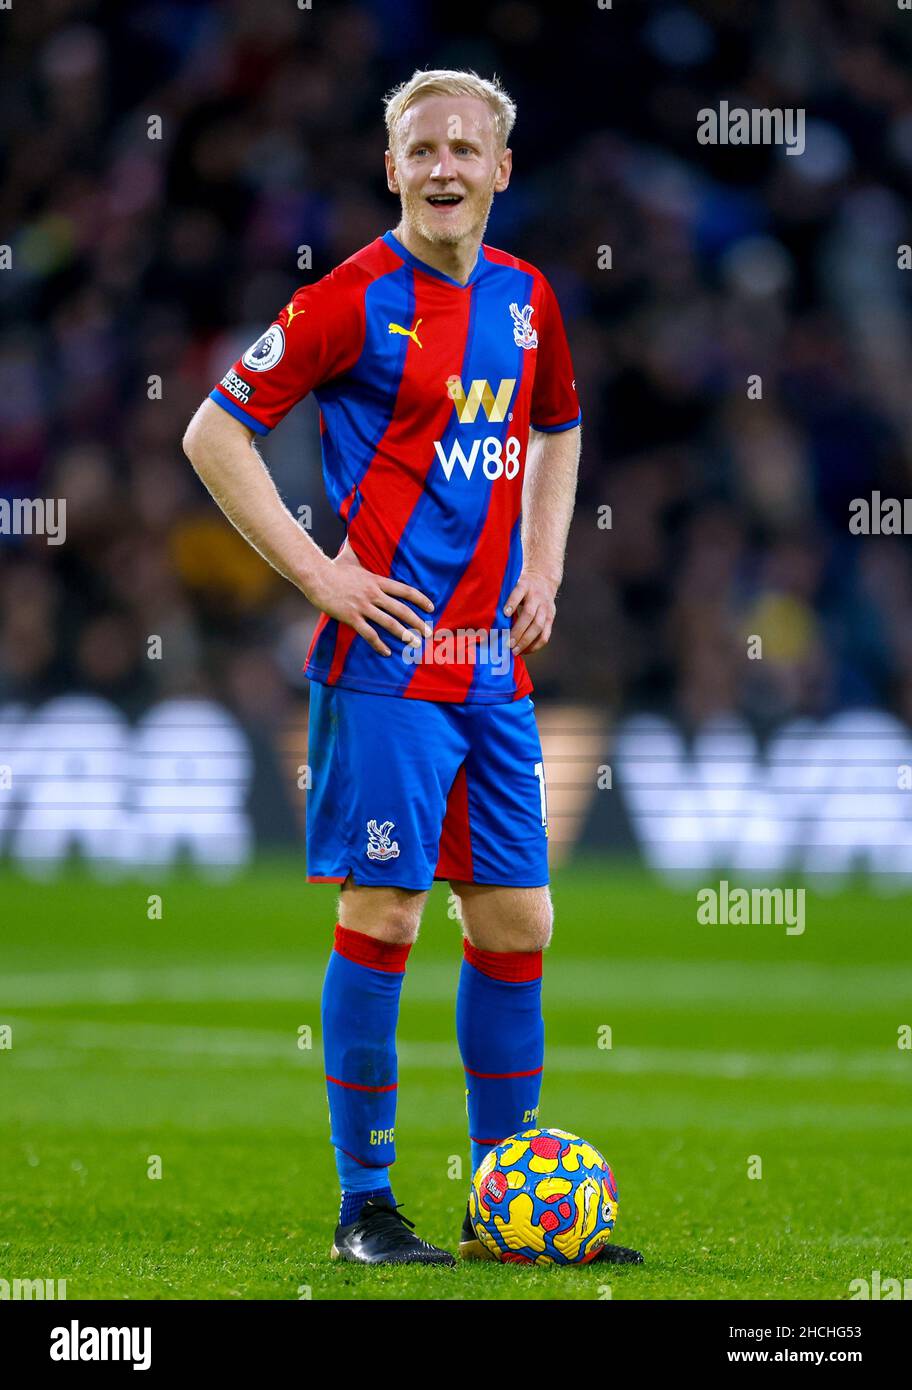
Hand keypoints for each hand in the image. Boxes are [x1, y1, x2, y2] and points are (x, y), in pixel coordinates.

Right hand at [306, 540, 433, 656]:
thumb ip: (360, 548)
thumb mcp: (351, 555)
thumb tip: (358, 530)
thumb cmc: (333, 566)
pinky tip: (387, 652)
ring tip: (414, 644)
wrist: (316, 576)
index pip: (405, 590)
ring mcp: (363, 606)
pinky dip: (379, 644)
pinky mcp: (351, 617)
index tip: (431, 608)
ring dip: (404, 635)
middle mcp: (373, 594)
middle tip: (428, 632)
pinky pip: (369, 634)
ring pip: (389, 623)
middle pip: (401, 610)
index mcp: (377, 581)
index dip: (420, 600)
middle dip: (418, 622)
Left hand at [504, 569, 557, 655]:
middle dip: (518, 631)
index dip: (512, 603)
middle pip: (529, 614)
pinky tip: (524, 651)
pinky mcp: (550, 618)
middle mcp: (537, 597)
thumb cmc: (520, 587)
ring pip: (538, 626)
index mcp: (525, 585)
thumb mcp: (512, 584)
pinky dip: (535, 645)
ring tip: (515, 651)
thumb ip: (503, 596)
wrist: (543, 580)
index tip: (504, 613)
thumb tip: (486, 616)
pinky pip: (545, 635)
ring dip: (526, 641)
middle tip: (508, 643)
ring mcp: (546, 608)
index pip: (518, 593)